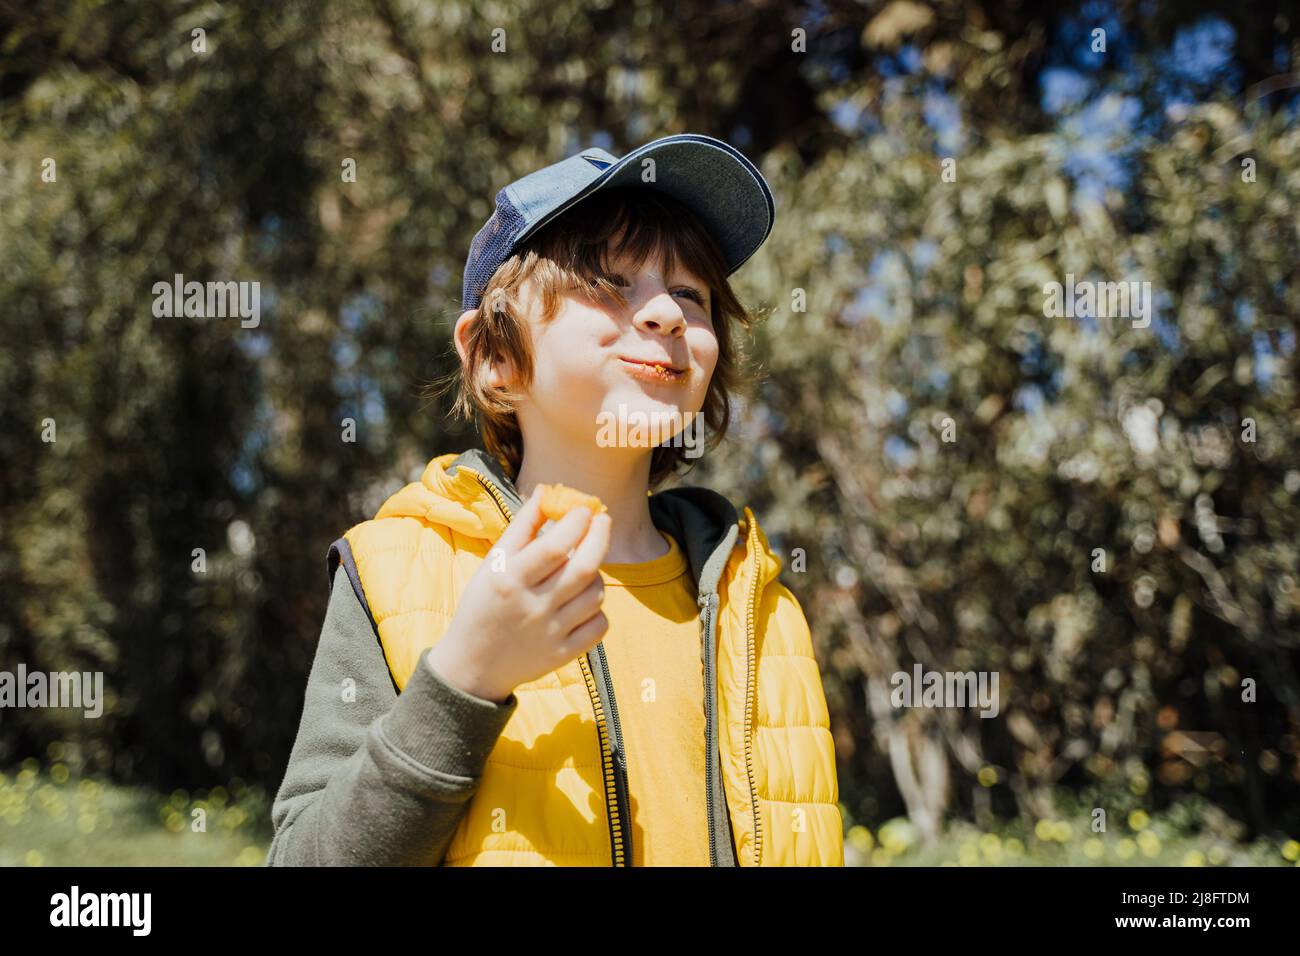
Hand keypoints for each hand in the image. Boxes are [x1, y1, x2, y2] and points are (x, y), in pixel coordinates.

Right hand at [424, 486, 611, 702]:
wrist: (472, 665)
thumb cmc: (484, 604)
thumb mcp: (494, 563)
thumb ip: (523, 527)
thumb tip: (547, 491)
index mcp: (510, 580)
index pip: (554, 546)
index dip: (576, 523)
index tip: (584, 508)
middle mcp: (532, 607)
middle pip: (583, 568)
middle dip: (600, 537)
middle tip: (603, 520)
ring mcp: (550, 633)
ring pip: (595, 595)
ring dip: (596, 574)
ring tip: (584, 566)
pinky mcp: (563, 655)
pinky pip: (599, 626)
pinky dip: (598, 610)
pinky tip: (584, 601)